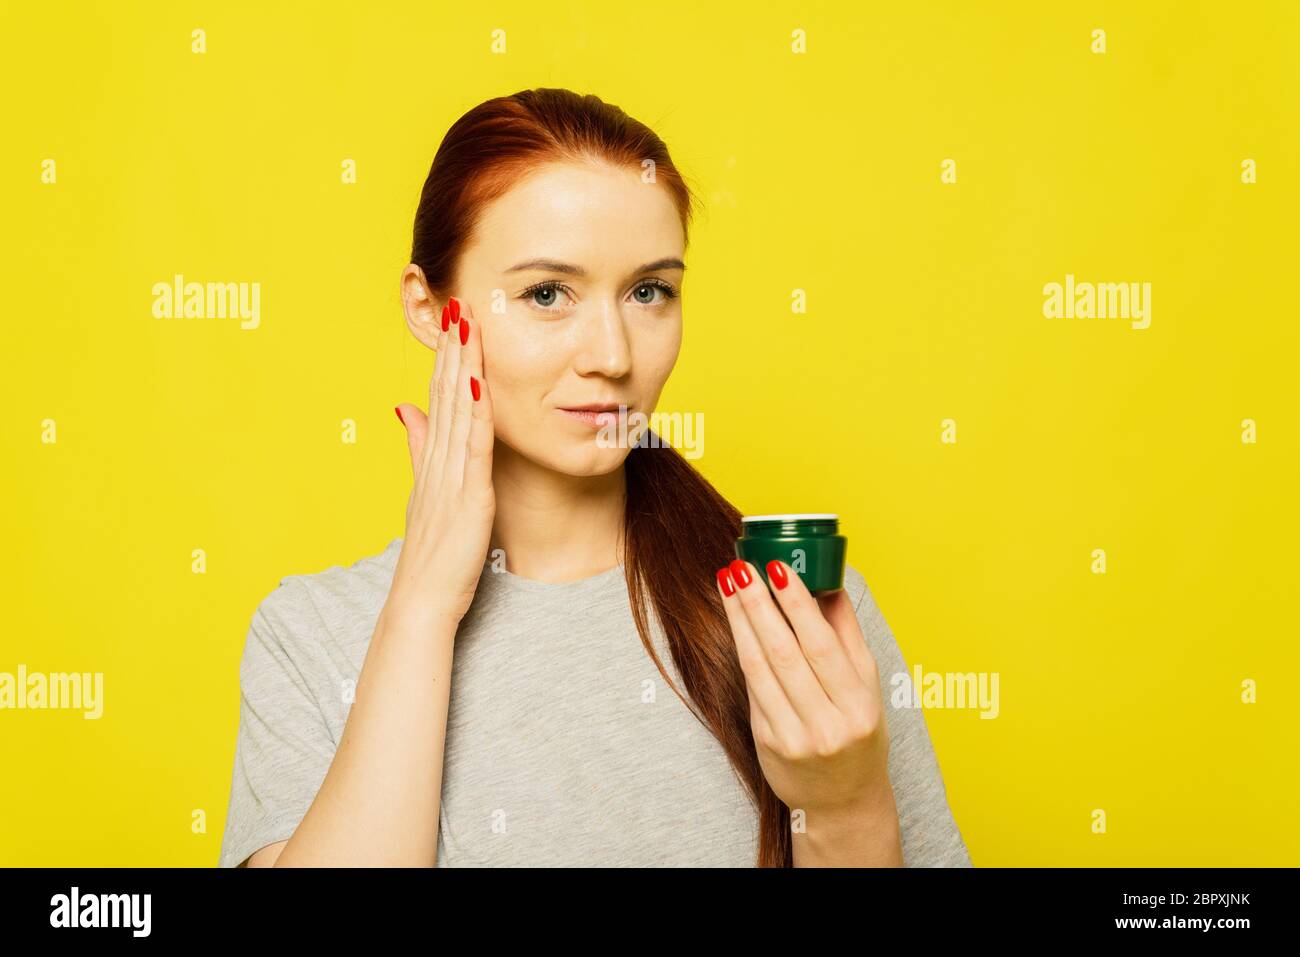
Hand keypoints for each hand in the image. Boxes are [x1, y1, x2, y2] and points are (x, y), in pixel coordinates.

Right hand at [392, 296, 495, 624]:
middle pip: (444, 392)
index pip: (438, 396)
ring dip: (462, 364)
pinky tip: (479, 381)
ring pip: (458, 409)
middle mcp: (438, 460)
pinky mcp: (468, 496)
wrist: (422, 601)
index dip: (445, 356)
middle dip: (453, 346)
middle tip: (459, 300)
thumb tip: (405, 409)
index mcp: (432, 459)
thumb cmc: (432, 555)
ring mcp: (451, 476)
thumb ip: (419, 450)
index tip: (454, 319)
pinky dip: (476, 411)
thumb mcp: (425, 494)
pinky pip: (473, 446)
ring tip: (466, 323)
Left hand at [715, 558, 894, 823]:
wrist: (843, 802)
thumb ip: (847, 636)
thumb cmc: (858, 734)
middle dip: (758, 604)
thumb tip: (829, 582)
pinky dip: (742, 647)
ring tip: (729, 583)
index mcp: (858, 707)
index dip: (796, 604)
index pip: (822, 646)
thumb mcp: (867, 688)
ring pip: (759, 667)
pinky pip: (751, 687)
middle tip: (741, 567)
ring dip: (740, 620)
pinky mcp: (767, 743)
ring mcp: (793, 738)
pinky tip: (735, 619)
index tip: (778, 568)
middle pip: (784, 653)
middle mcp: (827, 725)